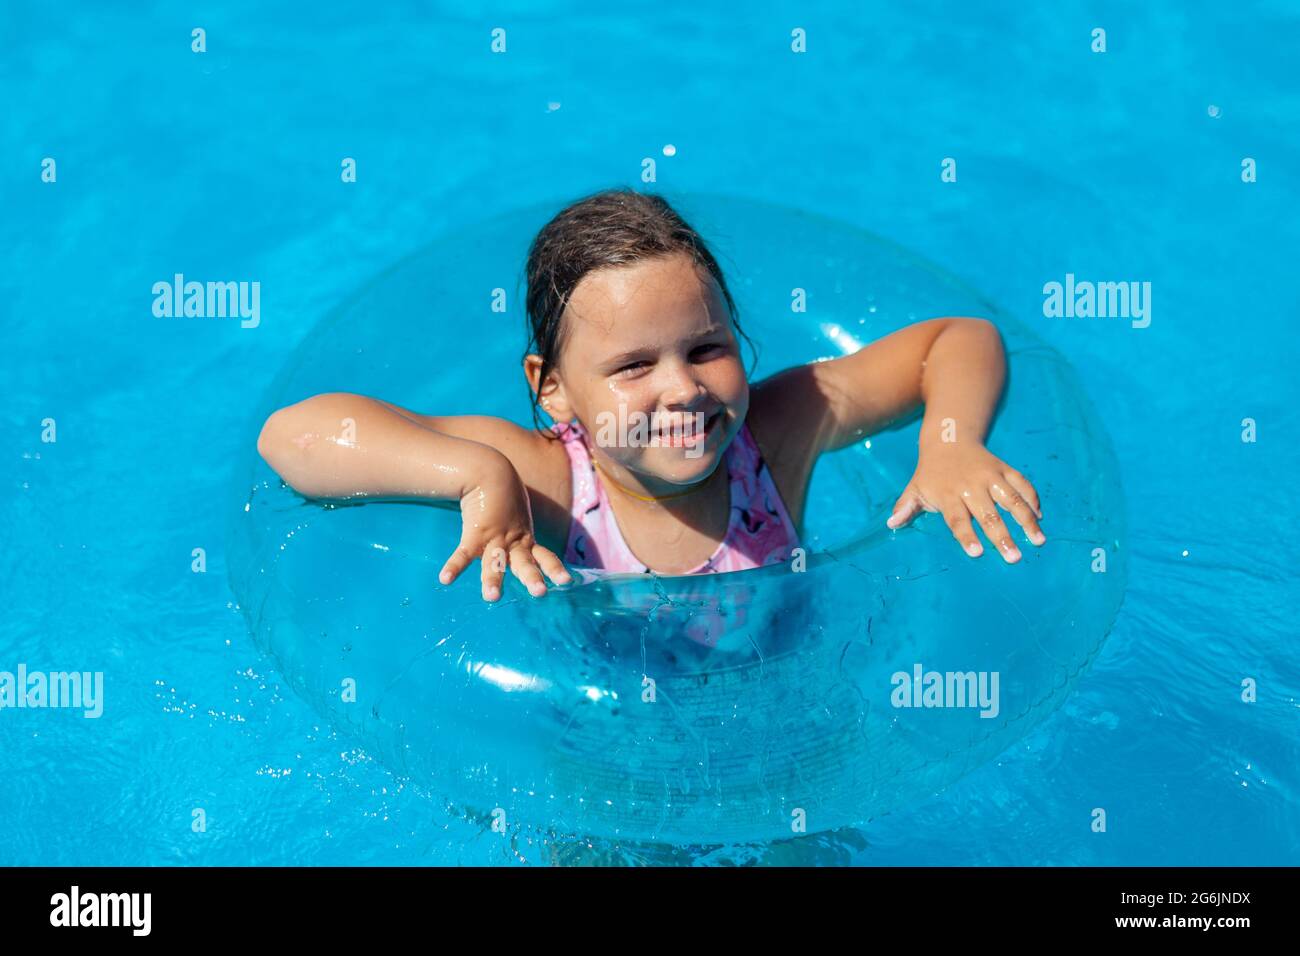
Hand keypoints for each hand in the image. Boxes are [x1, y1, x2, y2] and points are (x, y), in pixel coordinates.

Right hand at [438, 455, 571, 600]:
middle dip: (532, 578)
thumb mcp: (518, 520)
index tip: (566, 582)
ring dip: (492, 579)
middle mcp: (513, 542)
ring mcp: (495, 538)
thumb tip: (522, 556)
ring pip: (495, 562)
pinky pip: (463, 554)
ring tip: (491, 597)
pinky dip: (454, 566)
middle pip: (525, 563)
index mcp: (525, 541)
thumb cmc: (505, 500)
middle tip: (540, 593)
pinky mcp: (475, 534)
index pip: (545, 557)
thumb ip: (520, 539)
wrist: (490, 472)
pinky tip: (445, 579)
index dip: (556, 569)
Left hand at [886, 443, 1044, 562]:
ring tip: (1038, 540)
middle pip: (989, 514)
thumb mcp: (915, 488)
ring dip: (1026, 520)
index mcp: (948, 494)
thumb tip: (891, 523)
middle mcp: (972, 485)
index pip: (958, 519)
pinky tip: (1040, 517)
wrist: (949, 440)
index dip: (967, 536)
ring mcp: (991, 476)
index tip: (977, 553)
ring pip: (1012, 499)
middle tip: (1013, 558)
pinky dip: (1033, 499)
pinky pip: (1023, 484)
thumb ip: (906, 507)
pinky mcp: (1005, 469)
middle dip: (1002, 537)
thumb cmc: (931, 474)